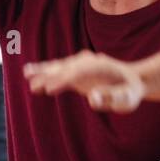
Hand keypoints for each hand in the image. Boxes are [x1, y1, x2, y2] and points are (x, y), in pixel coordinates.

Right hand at [23, 51, 144, 113]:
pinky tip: (29, 76)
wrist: (133, 80)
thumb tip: (93, 98)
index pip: (79, 72)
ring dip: (43, 71)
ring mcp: (81, 64)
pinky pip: (58, 71)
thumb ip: (112, 98)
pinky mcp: (76, 71)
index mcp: (101, 66)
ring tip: (26, 74)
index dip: (63, 80)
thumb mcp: (127, 98)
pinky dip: (44, 73)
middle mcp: (89, 61)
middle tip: (33, 86)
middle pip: (65, 67)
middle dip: (49, 76)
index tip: (50, 90)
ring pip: (59, 67)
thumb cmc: (131, 91)